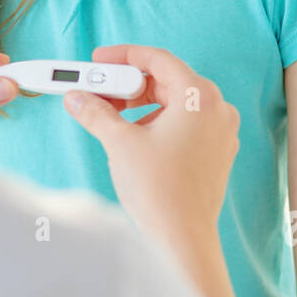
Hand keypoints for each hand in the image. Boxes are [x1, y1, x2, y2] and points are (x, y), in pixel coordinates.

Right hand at [64, 44, 241, 296]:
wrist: (182, 239)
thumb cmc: (159, 190)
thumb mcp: (119, 142)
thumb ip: (96, 112)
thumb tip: (76, 97)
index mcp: (199, 97)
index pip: (158, 60)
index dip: (124, 56)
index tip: (98, 60)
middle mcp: (218, 109)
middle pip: (168, 80)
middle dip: (130, 85)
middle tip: (99, 92)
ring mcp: (221, 132)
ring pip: (176, 103)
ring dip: (142, 105)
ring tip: (113, 118)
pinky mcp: (216, 153)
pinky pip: (186, 124)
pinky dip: (159, 123)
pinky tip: (135, 138)